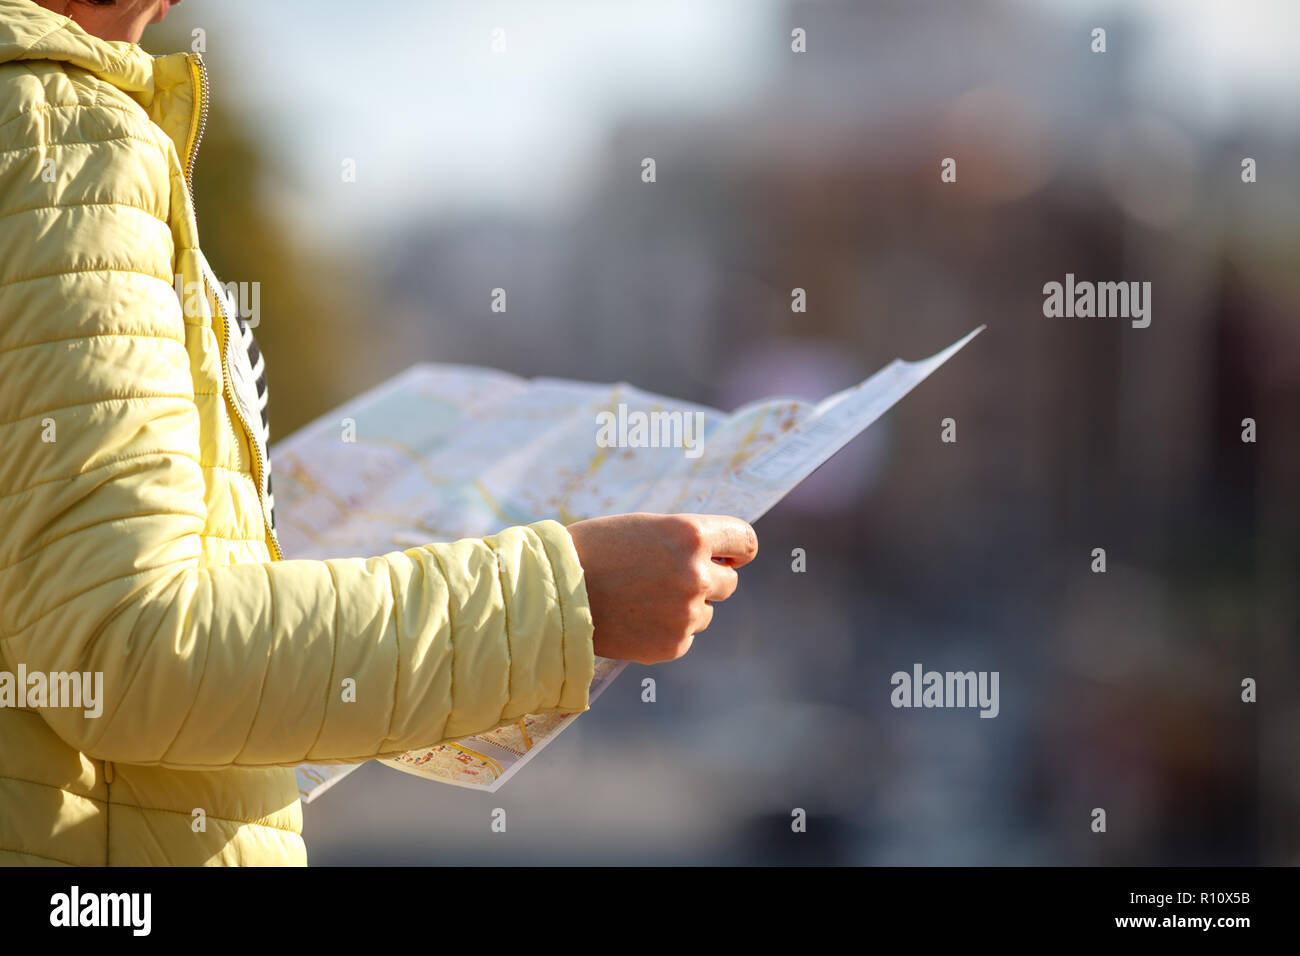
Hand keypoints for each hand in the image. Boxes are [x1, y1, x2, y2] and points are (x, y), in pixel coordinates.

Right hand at [566, 513, 757, 663]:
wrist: (552, 592)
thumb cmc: (594, 550)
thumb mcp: (645, 528)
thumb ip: (686, 541)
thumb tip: (725, 560)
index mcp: (691, 534)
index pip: (745, 542)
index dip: (737, 550)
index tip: (730, 556)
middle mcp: (696, 574)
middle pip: (729, 582)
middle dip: (707, 580)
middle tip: (667, 579)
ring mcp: (686, 613)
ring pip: (704, 612)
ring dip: (683, 607)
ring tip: (640, 599)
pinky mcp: (673, 645)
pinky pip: (684, 637)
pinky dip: (665, 631)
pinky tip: (634, 620)